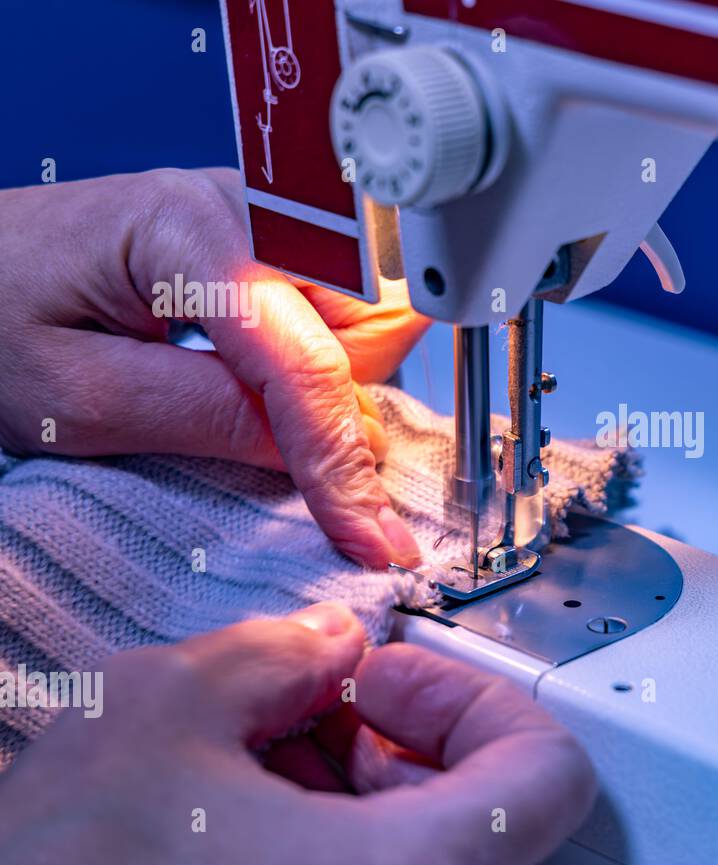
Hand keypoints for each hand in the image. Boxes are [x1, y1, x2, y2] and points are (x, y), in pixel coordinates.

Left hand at [0, 168, 429, 567]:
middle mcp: (247, 206)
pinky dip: (327, 360)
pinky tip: (260, 376)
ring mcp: (267, 217)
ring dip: (338, 380)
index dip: (338, 460)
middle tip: (273, 444)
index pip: (306, 364)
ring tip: (244, 398)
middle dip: (344, 399)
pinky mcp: (273, 239)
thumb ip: (202, 418)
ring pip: (374, 312)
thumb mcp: (75, 399)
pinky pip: (349, 306)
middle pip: (373, 318)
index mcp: (189, 229)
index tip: (367, 537)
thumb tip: (310, 455)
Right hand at [0, 603, 597, 864]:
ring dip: (362, 785)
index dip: (484, 703)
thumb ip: (278, 650)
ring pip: (428, 852)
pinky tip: (251, 806)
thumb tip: (327, 644)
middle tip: (330, 698)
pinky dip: (335, 836)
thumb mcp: (162, 714)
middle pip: (485, 813)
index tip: (403, 681)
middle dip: (404, 737)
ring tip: (269, 748)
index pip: (548, 777)